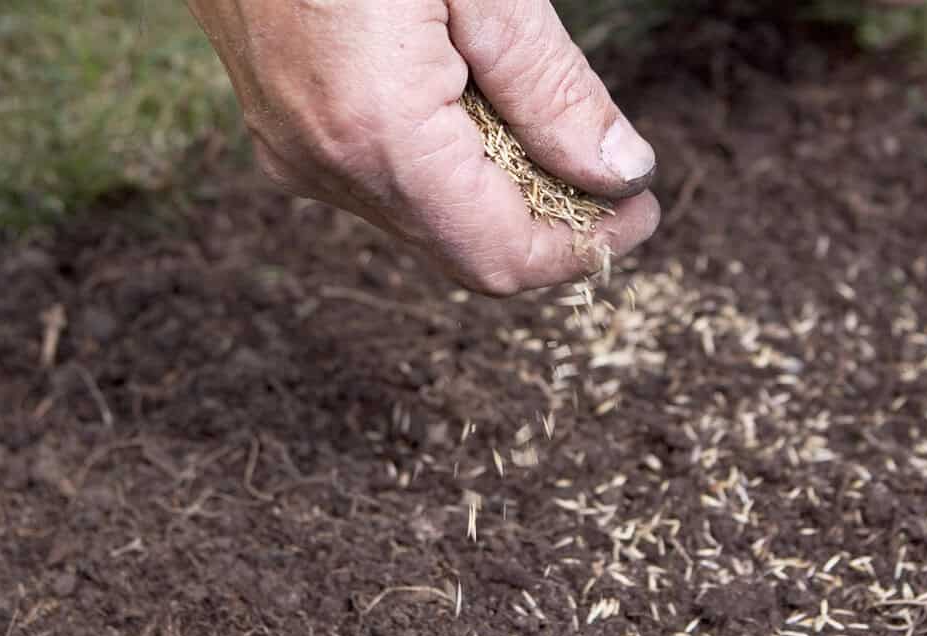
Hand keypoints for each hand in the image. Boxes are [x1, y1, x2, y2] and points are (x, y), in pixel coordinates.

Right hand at [185, 0, 659, 295]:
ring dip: (502, 193)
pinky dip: (452, 170)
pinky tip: (474, 102)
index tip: (638, 209)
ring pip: (430, 225)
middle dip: (551, 222)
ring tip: (540, 117)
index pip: (502, 258)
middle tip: (609, 168)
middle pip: (468, 252)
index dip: (583, 248)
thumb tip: (620, 172)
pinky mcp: (287, 133)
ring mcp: (298, 155)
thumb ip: (552, 86)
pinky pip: (389, 187)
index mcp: (379, 133)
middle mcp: (328, 166)